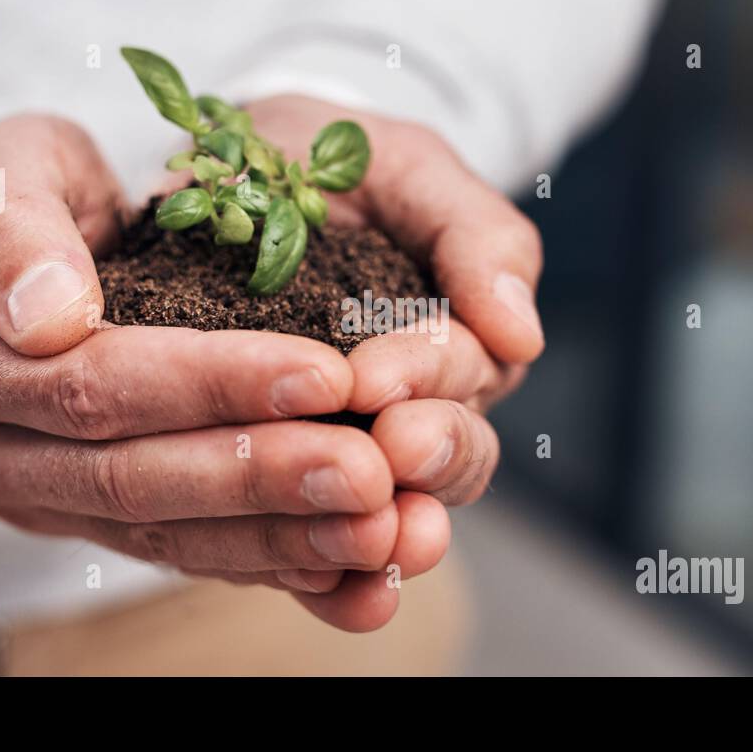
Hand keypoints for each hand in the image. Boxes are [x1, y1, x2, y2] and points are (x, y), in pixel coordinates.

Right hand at [0, 113, 448, 630]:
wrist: (0, 257)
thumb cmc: (15, 192)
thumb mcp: (0, 164)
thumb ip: (9, 223)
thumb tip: (48, 317)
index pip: (94, 385)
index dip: (213, 385)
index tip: (325, 373)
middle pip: (137, 477)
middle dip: (263, 477)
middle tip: (373, 476)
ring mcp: (42, 500)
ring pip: (169, 535)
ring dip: (282, 541)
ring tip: (383, 531)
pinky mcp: (94, 523)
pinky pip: (188, 554)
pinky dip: (274, 568)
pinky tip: (355, 576)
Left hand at [245, 96, 543, 618]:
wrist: (229, 176)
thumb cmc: (330, 160)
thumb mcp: (409, 167)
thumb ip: (476, 235)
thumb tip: (524, 335)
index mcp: (452, 338)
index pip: (464, 372)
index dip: (428, 375)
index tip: (375, 376)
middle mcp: (414, 403)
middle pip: (446, 453)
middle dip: (425, 454)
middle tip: (386, 447)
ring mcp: (353, 443)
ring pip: (394, 503)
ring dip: (390, 524)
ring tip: (369, 539)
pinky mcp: (289, 469)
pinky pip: (316, 531)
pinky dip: (331, 572)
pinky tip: (332, 592)